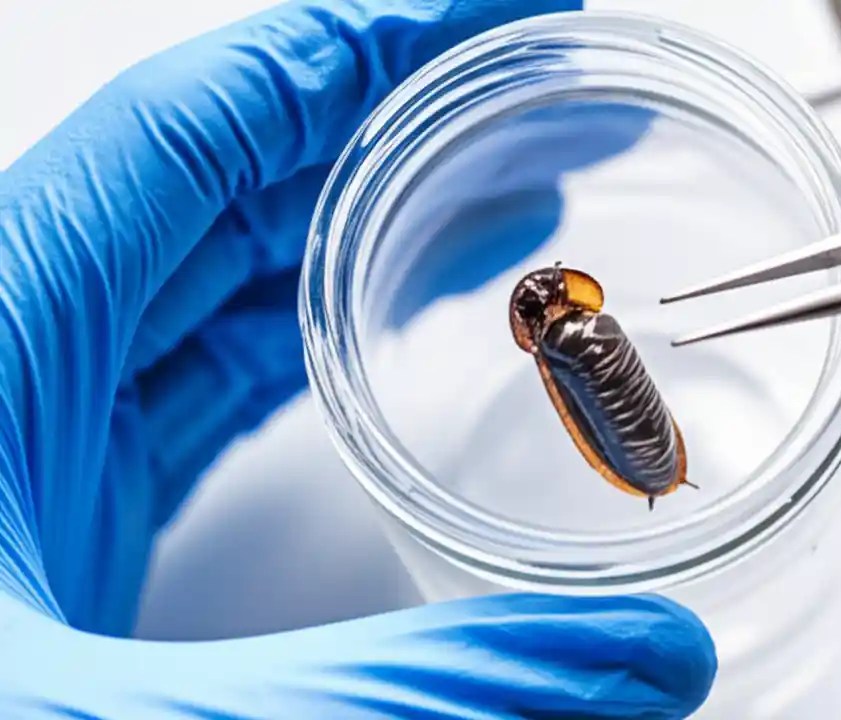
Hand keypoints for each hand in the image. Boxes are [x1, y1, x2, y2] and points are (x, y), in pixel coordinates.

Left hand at [0, 1, 714, 717]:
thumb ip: (423, 686)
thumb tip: (653, 660)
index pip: (216, 111)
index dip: (372, 45)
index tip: (506, 19)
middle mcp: (14, 355)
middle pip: (238, 173)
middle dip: (404, 127)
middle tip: (546, 114)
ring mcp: (35, 433)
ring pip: (227, 273)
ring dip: (369, 230)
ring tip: (512, 216)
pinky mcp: (59, 511)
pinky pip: (207, 374)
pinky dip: (315, 338)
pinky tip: (395, 347)